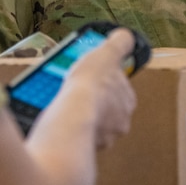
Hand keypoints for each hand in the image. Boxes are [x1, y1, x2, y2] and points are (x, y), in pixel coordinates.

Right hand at [61, 28, 137, 147]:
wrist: (72, 116)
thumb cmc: (91, 84)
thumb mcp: (106, 53)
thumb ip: (119, 43)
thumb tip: (127, 37)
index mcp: (127, 101)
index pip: (119, 89)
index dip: (105, 81)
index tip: (92, 77)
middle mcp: (119, 122)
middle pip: (105, 108)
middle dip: (92, 100)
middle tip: (74, 90)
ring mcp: (103, 137)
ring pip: (91, 123)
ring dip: (80, 115)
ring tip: (62, 103)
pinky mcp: (85, 147)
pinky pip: (77, 135)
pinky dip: (69, 128)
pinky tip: (58, 118)